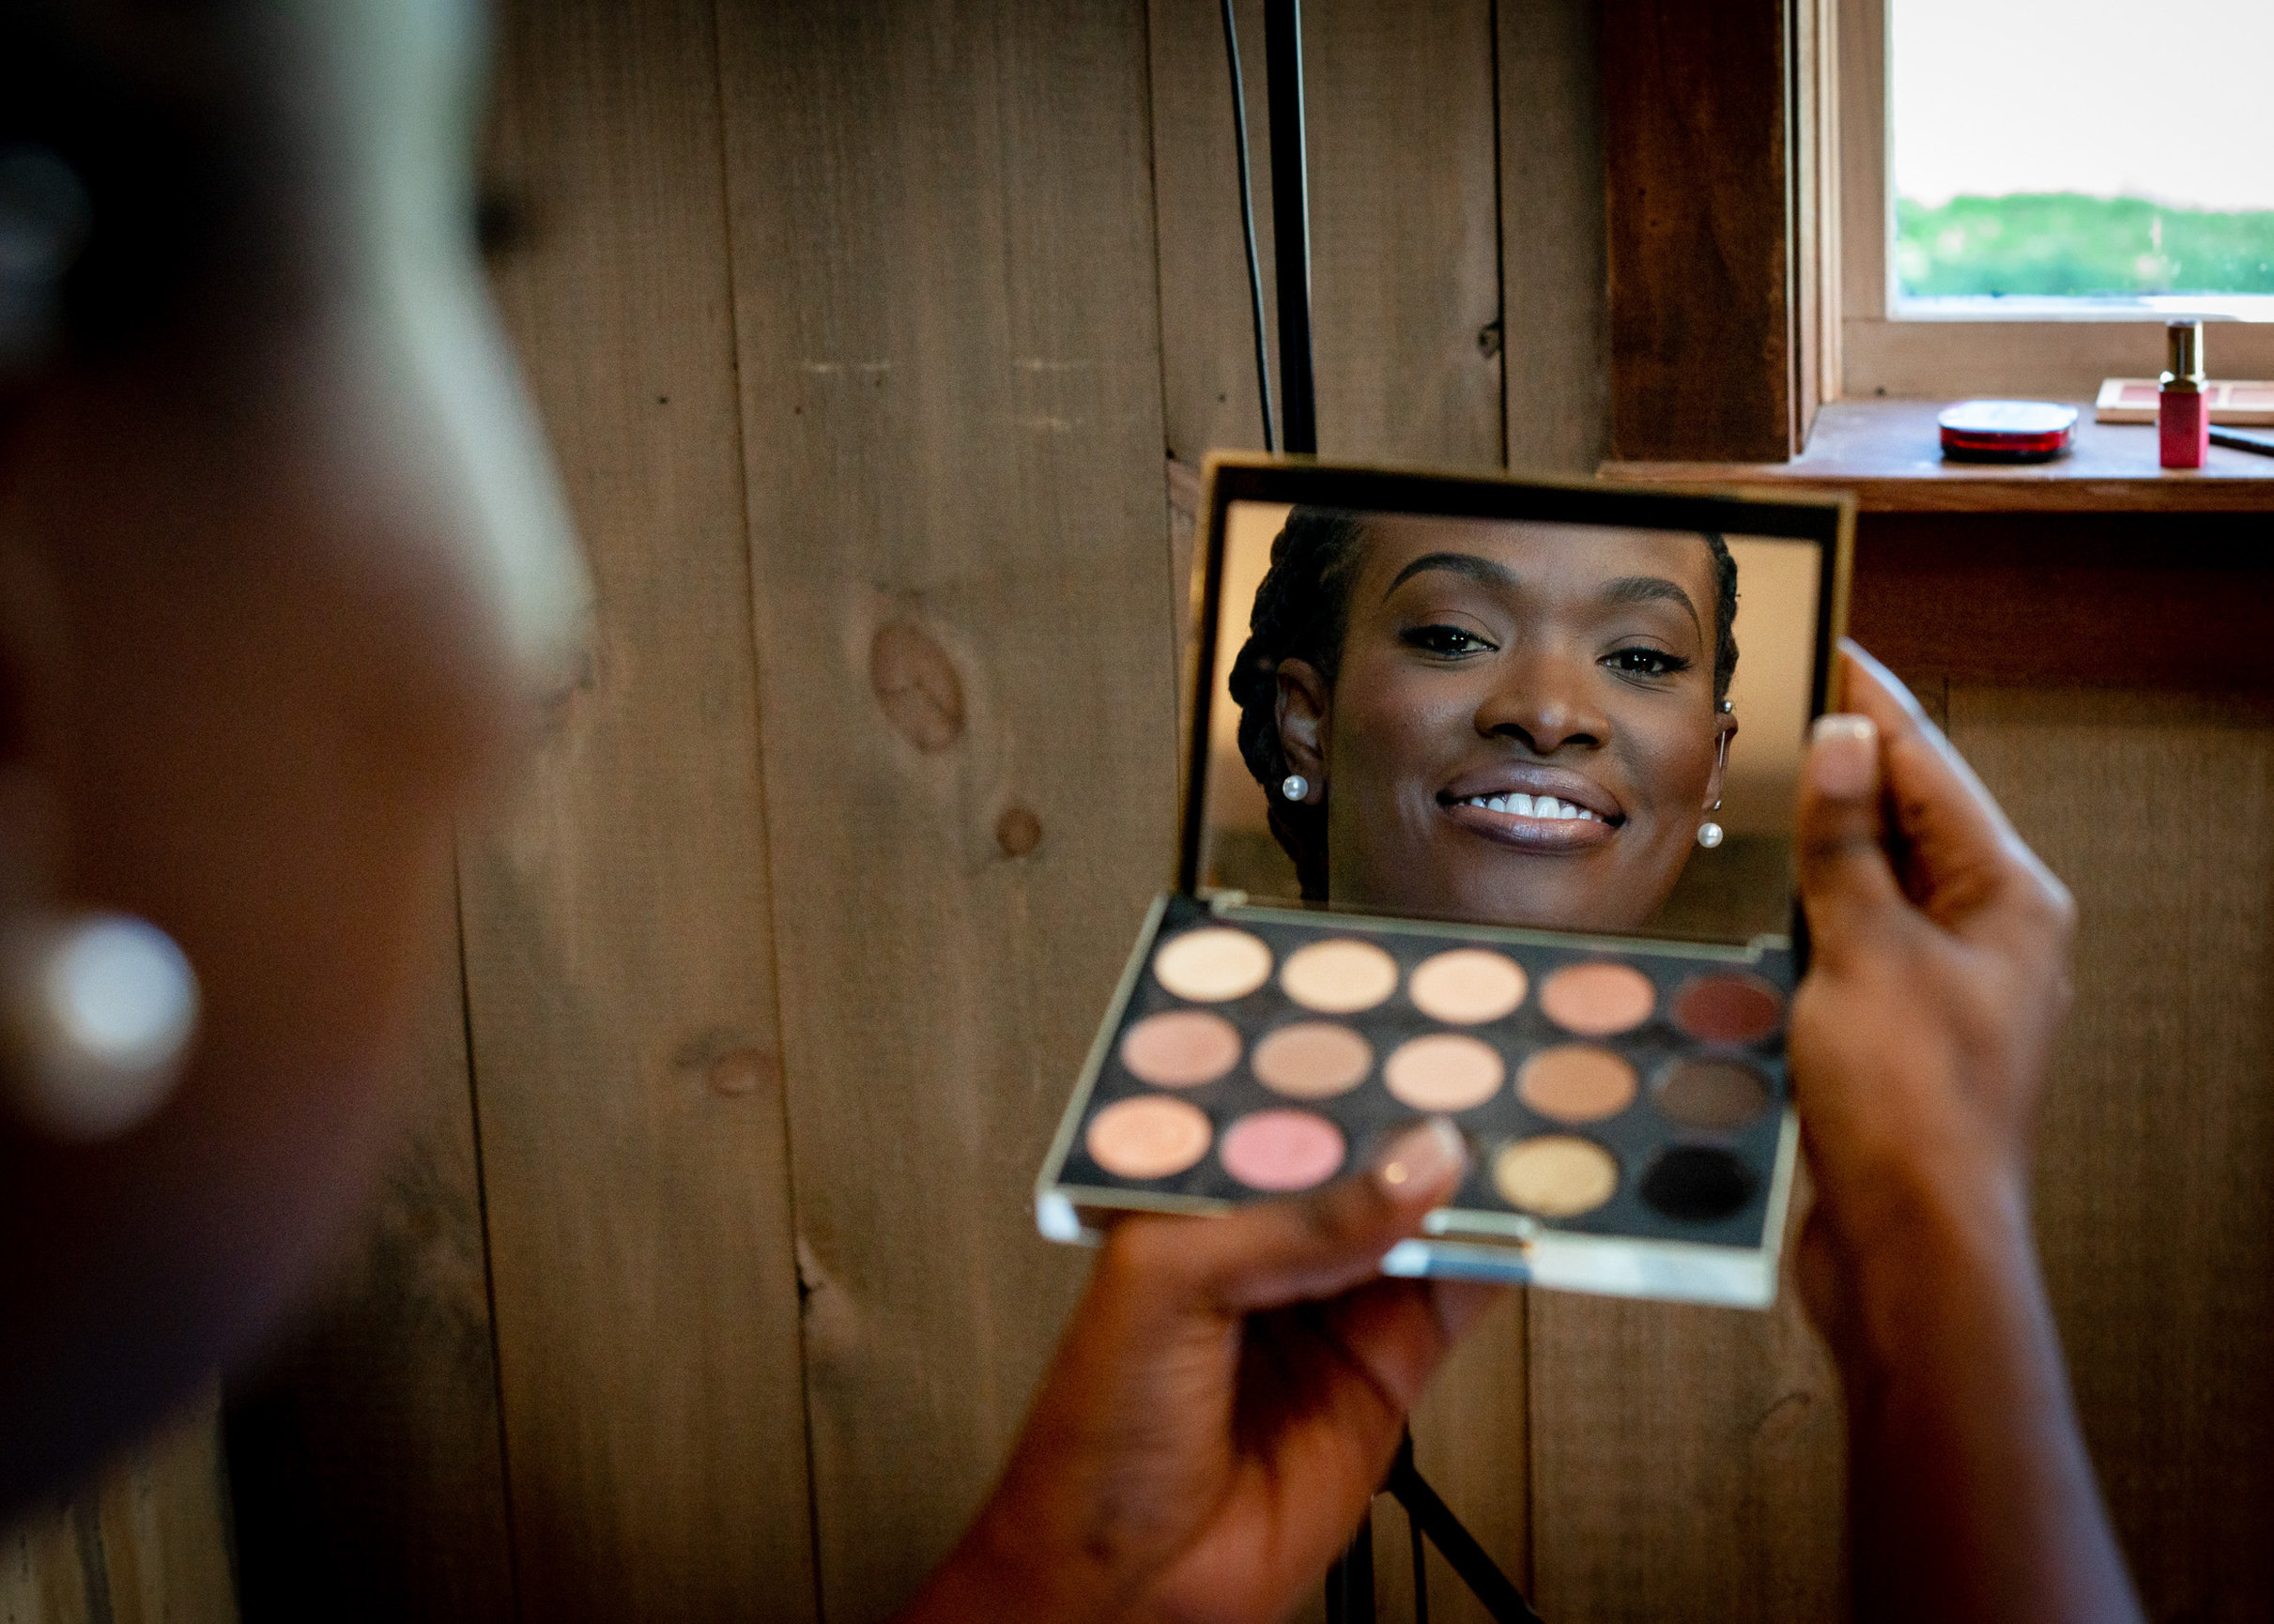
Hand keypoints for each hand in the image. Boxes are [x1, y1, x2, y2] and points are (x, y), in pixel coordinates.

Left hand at [903, 1116, 1494, 1623]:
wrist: (1131, 1586)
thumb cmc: (1096, 1436)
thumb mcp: (1169, 1288)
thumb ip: (1295, 1224)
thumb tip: (1414, 1164)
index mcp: (1194, 1200)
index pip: (1277, 1113)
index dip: (1338, 1072)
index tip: (1403, 1025)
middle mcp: (1266, 1244)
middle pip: (1360, 1161)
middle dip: (1416, 1116)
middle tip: (1483, 1061)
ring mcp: (1331, 1305)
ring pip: (1419, 1221)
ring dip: (1471, 1181)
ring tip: (1525, 1125)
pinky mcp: (1385, 1370)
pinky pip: (1459, 1297)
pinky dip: (1504, 1258)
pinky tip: (1531, 1217)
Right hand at [1789, 645, 2138, 1622]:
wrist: (1907, 1250)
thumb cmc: (1911, 1112)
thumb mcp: (1866, 952)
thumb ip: (1849, 845)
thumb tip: (1848, 742)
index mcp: (2010, 899)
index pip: (1933, 768)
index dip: (1874, 704)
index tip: (1827, 648)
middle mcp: (1990, 936)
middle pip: (1910, 819)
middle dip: (1843, 767)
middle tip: (1770, 712)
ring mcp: (1944, 987)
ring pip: (1876, 883)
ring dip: (1818, 842)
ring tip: (1753, 791)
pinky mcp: (1897, 1032)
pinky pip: (1851, 941)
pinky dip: (1807, 911)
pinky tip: (1755, 900)